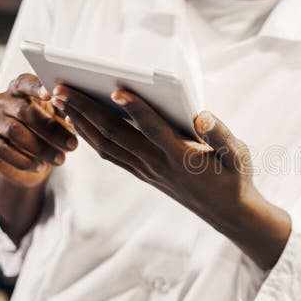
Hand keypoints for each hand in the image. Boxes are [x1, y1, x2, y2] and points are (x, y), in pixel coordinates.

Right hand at [0, 74, 77, 188]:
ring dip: (41, 147)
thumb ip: (65, 114)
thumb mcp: (60, 121)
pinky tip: (41, 167)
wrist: (33, 163)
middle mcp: (2, 102)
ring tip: (61, 160)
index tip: (50, 95)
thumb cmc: (50, 134)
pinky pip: (4, 150)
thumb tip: (74, 117)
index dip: (35, 87)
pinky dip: (25, 160)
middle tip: (73, 145)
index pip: (24, 82)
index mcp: (20, 90)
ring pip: (14, 131)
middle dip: (51, 129)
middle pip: (24, 110)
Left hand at [51, 84, 290, 268]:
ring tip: (61, 100)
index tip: (116, 88)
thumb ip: (221, 134)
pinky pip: (111, 155)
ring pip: (106, 146)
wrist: (228, 213)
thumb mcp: (238, 154)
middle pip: (116, 135)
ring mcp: (148, 171)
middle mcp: (158, 164)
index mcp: (182, 155)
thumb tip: (201, 116)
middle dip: (87, 110)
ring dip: (82, 123)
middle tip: (62, 87)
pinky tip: (81, 123)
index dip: (135, 108)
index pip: (153, 128)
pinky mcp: (144, 175)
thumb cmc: (235, 177)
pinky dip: (91, 138)